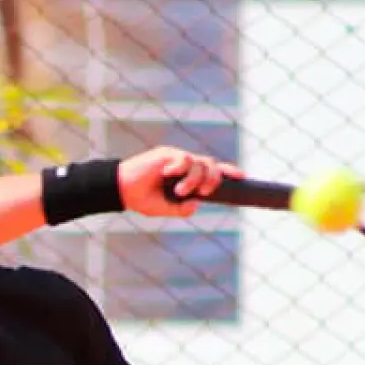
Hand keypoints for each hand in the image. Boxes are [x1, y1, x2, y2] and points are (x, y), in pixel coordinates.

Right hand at [117, 147, 243, 216]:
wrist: (122, 190)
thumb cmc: (141, 199)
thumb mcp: (164, 208)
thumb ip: (180, 209)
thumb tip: (196, 205)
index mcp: (187, 177)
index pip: (212, 171)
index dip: (227, 172)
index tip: (242, 177)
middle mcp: (185, 166)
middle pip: (211, 165)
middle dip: (213, 179)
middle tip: (204, 191)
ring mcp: (176, 159)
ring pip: (199, 163)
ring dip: (194, 179)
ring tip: (180, 190)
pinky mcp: (166, 154)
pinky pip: (184, 159)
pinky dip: (180, 168)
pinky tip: (168, 174)